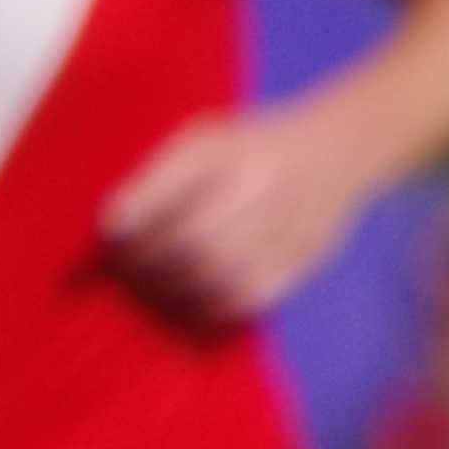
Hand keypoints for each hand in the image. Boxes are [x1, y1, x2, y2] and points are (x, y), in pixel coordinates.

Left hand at [102, 103, 379, 324]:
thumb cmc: (250, 149)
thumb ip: (158, 177)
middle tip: (124, 275)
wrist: (337, 150)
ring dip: (173, 292)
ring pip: (218, 273)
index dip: (132, 220)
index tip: (111, 237)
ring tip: (151, 293)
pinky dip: (212, 309)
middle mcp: (259, 186)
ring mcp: (286, 224)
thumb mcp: (204, 139)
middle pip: (191, 239)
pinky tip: (190, 309)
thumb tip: (112, 225)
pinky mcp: (303, 256)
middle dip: (147, 264)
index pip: (167, 191)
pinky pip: (251, 295)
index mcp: (228, 151)